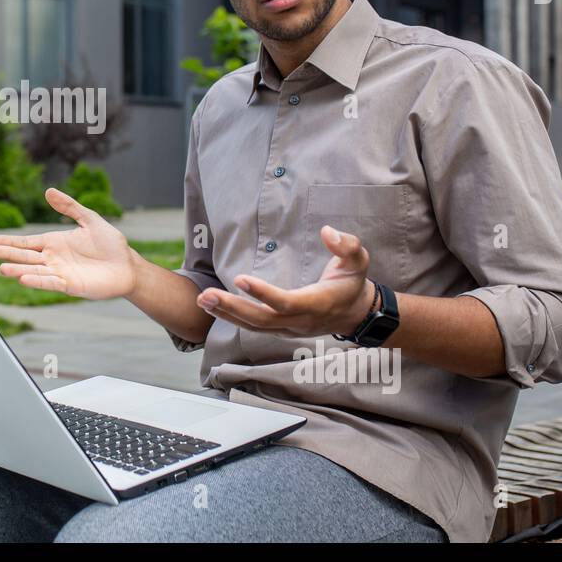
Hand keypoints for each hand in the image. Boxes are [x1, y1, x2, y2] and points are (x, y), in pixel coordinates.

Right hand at [0, 188, 137, 299]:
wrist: (127, 265)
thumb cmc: (110, 244)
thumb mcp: (89, 219)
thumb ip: (69, 206)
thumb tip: (48, 191)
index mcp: (55, 243)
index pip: (28, 242)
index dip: (11, 242)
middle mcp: (54, 259)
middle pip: (26, 256)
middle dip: (8, 254)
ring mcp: (61, 273)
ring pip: (34, 271)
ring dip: (18, 270)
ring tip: (2, 268)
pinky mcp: (71, 285)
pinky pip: (51, 283)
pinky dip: (37, 281)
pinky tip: (24, 279)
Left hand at [194, 225, 372, 337]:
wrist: (355, 313)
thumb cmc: (353, 283)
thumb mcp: (359, 261)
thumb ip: (347, 246)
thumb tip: (328, 231)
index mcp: (316, 304)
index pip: (285, 302)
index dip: (263, 293)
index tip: (240, 279)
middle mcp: (299, 321)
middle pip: (261, 320)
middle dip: (233, 308)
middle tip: (206, 295)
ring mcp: (289, 329)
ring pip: (254, 327)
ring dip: (226, 314)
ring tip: (202, 299)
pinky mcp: (281, 329)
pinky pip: (253, 327)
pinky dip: (232, 318)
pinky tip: (213, 307)